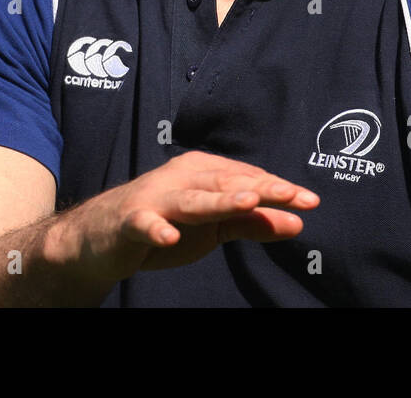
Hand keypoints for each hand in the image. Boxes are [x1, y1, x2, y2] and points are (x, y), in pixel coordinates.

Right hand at [53, 150, 319, 283]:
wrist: (100, 238)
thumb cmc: (164, 225)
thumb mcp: (213, 227)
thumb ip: (253, 223)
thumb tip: (298, 222)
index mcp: (202, 173)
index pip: (246, 179)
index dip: (278, 188)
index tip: (310, 200)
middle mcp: (180, 178)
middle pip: (225, 183)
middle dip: (261, 189)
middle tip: (294, 196)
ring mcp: (154, 199)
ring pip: (191, 199)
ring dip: (218, 199)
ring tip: (246, 201)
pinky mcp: (130, 221)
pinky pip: (144, 224)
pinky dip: (155, 229)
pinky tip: (168, 237)